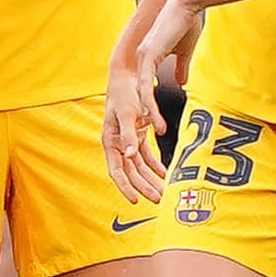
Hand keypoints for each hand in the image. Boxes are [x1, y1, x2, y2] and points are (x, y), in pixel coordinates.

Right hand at [102, 62, 167, 203]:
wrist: (128, 75)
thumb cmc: (123, 92)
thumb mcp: (127, 113)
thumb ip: (128, 135)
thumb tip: (130, 156)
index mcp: (110, 141)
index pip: (117, 170)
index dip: (125, 187)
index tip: (134, 201)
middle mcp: (118, 144)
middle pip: (130, 172)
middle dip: (143, 186)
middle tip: (158, 199)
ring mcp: (127, 141)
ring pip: (139, 166)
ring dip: (150, 179)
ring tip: (163, 192)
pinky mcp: (137, 135)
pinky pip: (147, 155)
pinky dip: (155, 165)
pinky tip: (165, 174)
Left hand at [132, 0, 202, 129]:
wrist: (186, 4)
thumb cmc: (186, 23)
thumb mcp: (184, 51)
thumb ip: (180, 67)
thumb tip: (182, 82)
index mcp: (148, 60)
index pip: (145, 88)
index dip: (149, 106)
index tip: (154, 123)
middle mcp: (141, 60)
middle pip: (138, 94)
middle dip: (143, 115)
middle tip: (150, 134)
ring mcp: (142, 59)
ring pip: (141, 94)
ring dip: (149, 114)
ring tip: (158, 130)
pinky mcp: (148, 56)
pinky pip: (146, 85)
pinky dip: (150, 102)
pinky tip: (154, 116)